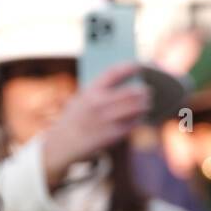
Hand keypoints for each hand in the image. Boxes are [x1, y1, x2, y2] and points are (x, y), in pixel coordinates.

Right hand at [41, 62, 149, 188]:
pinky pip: (133, 123)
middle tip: (147, 90)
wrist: (62, 144)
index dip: (128, 67)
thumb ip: (99, 91)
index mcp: (89, 92)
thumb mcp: (81, 100)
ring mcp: (106, 120)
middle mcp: (98, 104)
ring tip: (146, 103)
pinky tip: (139, 116)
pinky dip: (138, 118)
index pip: (113, 73)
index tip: (138, 65)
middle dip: (142, 90)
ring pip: (136, 107)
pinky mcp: (112, 134)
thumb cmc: (76, 118)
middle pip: (131, 92)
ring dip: (144, 104)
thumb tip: (126, 80)